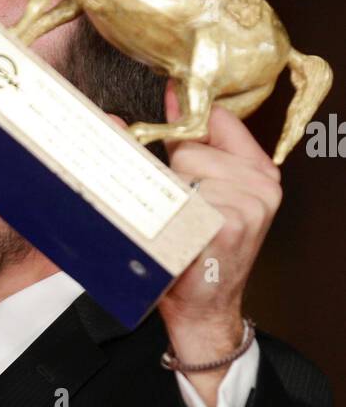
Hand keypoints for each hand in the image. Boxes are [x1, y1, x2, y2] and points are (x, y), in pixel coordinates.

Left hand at [157, 83, 281, 404]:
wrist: (204, 306)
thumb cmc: (199, 254)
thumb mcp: (207, 198)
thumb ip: (191, 153)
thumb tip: (144, 114)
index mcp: (260, 173)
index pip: (220, 121)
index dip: (189, 114)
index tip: (170, 99)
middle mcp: (261, 186)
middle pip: (190, 150)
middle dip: (173, 175)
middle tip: (179, 210)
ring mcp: (247, 205)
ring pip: (182, 173)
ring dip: (168, 198)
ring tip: (179, 226)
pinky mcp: (227, 223)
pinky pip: (179, 198)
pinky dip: (167, 215)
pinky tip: (179, 235)